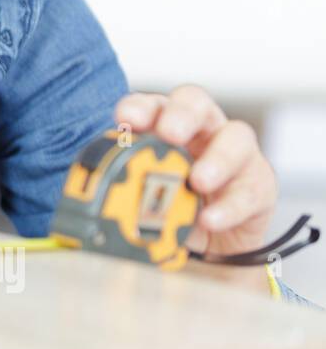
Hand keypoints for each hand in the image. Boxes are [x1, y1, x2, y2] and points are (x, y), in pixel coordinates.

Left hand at [114, 85, 276, 261]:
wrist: (208, 245)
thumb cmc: (170, 205)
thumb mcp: (143, 193)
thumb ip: (124, 186)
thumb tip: (90, 196)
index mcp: (165, 126)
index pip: (153, 104)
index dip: (139, 107)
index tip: (125, 119)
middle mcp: (202, 131)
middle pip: (196, 103)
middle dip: (181, 114)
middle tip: (169, 134)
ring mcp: (236, 155)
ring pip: (237, 137)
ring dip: (218, 158)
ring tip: (198, 181)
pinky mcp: (258, 186)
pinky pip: (250, 190)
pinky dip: (229, 206)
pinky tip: (210, 219)